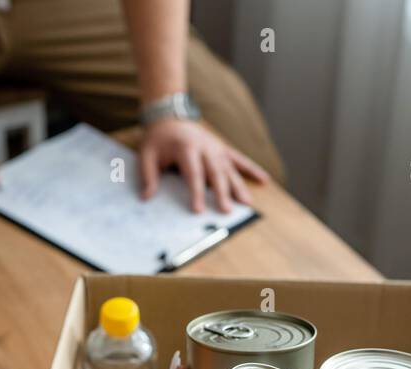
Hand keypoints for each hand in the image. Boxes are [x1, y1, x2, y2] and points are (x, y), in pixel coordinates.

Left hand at [137, 118, 268, 212]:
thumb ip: (148, 176)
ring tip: (247, 204)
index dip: (196, 192)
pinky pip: (239, 159)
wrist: (170, 115)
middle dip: (222, 193)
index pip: (193, 174)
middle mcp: (206, 147)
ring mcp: (217, 148)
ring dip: (239, 186)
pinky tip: (264, 180)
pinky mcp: (222, 149)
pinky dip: (252, 169)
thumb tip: (147, 198)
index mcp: (186, 149)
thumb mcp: (146, 154)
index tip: (198, 210)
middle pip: (215, 173)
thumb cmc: (158, 139)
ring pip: (230, 169)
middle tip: (226, 211)